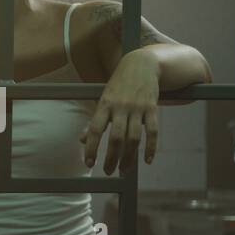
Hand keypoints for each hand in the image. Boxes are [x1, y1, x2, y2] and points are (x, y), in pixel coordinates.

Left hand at [80, 49, 159, 174]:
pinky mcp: (152, 108)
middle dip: (112, 158)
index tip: (89, 163)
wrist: (141, 63)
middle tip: (109, 172)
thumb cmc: (119, 83)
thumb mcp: (104, 97)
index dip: (91, 147)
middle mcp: (120, 107)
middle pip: (115, 138)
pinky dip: (150, 147)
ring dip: (129, 157)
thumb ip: (95, 119)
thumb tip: (82, 139)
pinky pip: (152, 131)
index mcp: (105, 104)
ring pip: (133, 138)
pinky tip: (147, 160)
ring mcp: (137, 108)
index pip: (94, 129)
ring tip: (125, 169)